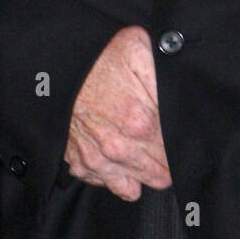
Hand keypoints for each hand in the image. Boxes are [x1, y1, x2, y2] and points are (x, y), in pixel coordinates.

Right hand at [65, 25, 171, 200]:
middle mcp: (117, 148)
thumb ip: (163, 76)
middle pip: (155, 175)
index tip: (182, 146)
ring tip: (147, 168)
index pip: (171, 154)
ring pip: (129, 188)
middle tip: (168, 160)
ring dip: (141, 178)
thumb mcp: (138, 50)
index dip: (179, 150)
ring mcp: (96, 158)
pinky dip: (111, 176)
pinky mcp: (77, 161)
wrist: (55, 65)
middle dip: (165, 169)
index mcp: (139, 122)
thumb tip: (184, 91)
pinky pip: (102, 183)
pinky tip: (117, 163)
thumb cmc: (96, 57)